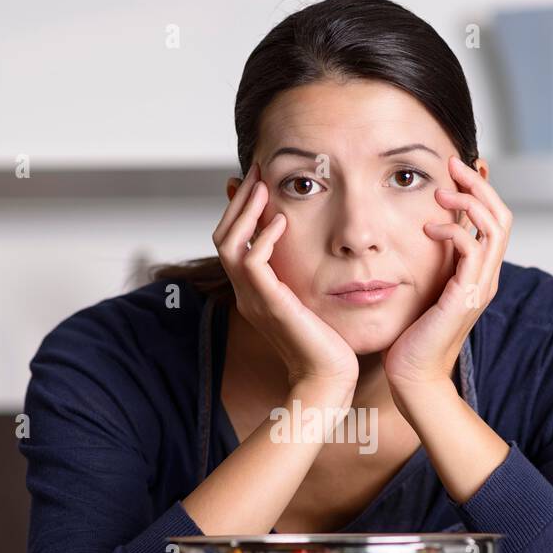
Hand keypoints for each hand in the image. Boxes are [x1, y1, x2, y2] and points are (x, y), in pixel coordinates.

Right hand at [214, 163, 357, 398]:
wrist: (328, 381)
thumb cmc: (329, 346)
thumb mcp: (313, 302)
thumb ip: (305, 278)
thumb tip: (316, 256)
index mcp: (255, 293)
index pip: (234, 242)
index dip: (241, 210)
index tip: (257, 182)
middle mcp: (247, 294)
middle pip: (224, 236)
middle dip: (240, 200)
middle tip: (257, 171)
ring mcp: (254, 299)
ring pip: (230, 243)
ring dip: (246, 210)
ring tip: (264, 186)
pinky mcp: (269, 304)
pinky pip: (252, 262)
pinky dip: (263, 238)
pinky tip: (280, 222)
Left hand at [382, 155, 512, 396]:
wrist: (414, 378)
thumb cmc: (413, 338)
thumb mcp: (425, 290)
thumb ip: (433, 264)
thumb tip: (423, 233)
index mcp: (480, 274)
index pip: (495, 220)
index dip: (481, 190)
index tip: (456, 169)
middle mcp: (487, 277)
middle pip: (502, 216)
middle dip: (479, 184)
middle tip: (452, 164)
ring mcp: (480, 287)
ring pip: (494, 227)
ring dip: (468, 201)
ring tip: (440, 192)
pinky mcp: (465, 296)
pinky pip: (471, 249)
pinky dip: (453, 230)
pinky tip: (429, 227)